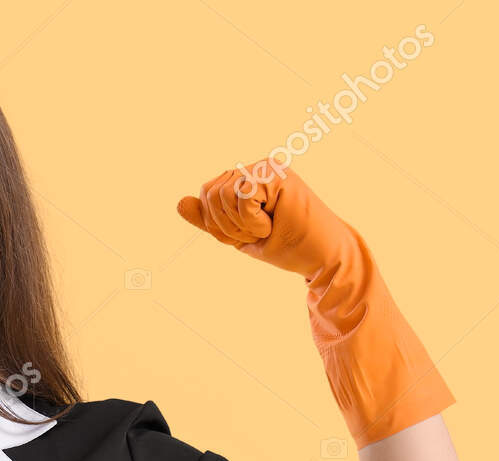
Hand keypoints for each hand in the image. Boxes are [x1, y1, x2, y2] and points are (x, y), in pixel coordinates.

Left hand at [174, 161, 350, 282]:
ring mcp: (266, 168)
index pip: (206, 195)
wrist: (320, 256)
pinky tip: (273, 223)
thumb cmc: (284, 246)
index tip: (247, 234)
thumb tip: (179, 202)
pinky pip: (241, 195)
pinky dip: (251, 220)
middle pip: (210, 193)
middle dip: (226, 225)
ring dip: (240, 224)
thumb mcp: (236, 235)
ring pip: (222, 194)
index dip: (217, 223)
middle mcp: (254, 168)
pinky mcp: (276, 173)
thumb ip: (209, 220)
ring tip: (266, 228)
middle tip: (258, 232)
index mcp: (244, 180)